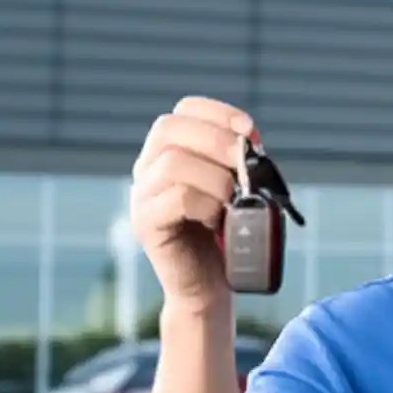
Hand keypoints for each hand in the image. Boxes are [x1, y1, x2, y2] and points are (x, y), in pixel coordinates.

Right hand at [129, 96, 254, 312]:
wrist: (211, 283)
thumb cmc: (228, 233)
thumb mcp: (239, 188)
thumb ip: (241, 161)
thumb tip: (250, 136)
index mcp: (172, 150)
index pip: (184, 110)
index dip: (217, 112)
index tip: (249, 129)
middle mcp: (149, 166)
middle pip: (169, 128)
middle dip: (216, 140)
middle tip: (244, 165)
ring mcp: (142, 194)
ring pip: (173, 163)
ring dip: (215, 178)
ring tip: (232, 200)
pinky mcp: (146, 224)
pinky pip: (177, 199)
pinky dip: (207, 204)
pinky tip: (217, 219)